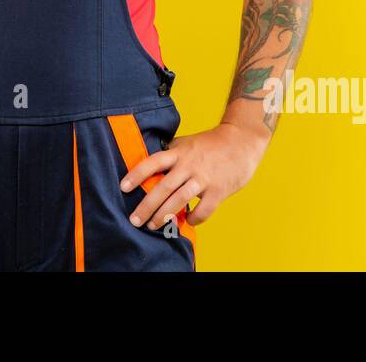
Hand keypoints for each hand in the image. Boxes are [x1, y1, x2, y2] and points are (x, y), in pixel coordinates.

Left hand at [122, 122, 266, 229]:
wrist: (241, 141)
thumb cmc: (211, 144)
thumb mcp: (187, 143)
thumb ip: (171, 155)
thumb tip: (150, 168)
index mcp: (179, 152)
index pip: (153, 162)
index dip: (137, 174)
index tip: (124, 187)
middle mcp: (189, 165)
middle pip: (163, 187)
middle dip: (146, 205)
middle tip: (134, 220)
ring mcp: (204, 178)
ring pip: (180, 200)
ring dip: (164, 215)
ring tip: (153, 225)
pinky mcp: (219, 190)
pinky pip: (203, 210)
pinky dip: (193, 218)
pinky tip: (187, 220)